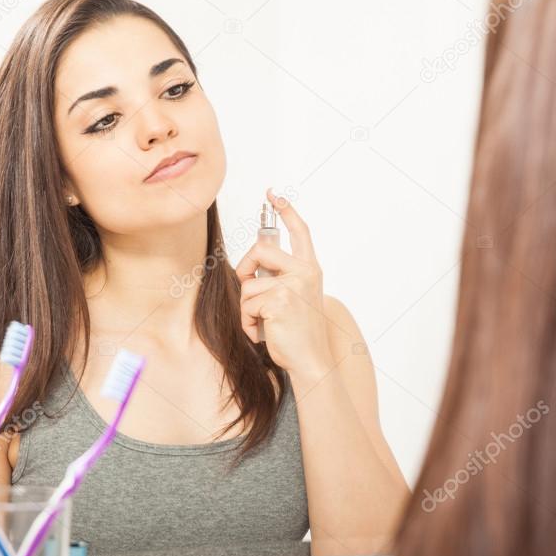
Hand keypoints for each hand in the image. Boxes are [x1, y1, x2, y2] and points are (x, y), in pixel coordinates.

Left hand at [234, 188, 333, 376]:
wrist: (311, 360)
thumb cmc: (299, 333)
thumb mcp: (294, 298)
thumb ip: (280, 278)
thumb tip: (251, 268)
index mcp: (310, 269)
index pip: (300, 232)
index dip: (287, 211)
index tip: (274, 194)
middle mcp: (304, 272)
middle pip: (259, 251)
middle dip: (245, 269)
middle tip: (249, 291)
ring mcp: (292, 285)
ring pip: (248, 284)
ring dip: (247, 309)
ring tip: (264, 324)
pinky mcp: (279, 300)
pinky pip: (247, 304)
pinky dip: (248, 323)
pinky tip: (264, 333)